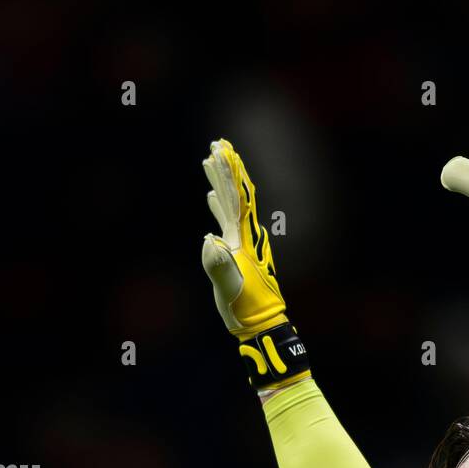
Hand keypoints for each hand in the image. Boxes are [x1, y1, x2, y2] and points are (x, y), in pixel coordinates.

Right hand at [201, 139, 287, 337]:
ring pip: (231, 204)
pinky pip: (227, 221)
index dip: (230, 173)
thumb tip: (209, 240)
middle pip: (236, 194)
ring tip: (211, 160)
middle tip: (217, 143)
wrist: (260, 324)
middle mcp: (246, 235)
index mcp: (244, 239)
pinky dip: (219, 206)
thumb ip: (219, 266)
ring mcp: (242, 243)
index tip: (221, 150)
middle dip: (227, 168)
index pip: (238, 199)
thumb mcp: (230, 289)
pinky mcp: (237, 252)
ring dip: (222, 182)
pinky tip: (212, 198)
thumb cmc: (246, 308)